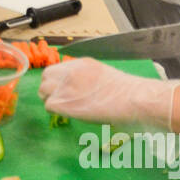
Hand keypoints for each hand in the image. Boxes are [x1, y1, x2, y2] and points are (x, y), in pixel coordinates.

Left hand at [39, 58, 179, 129]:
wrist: (136, 100)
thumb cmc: (131, 94)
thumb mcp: (107, 78)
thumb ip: (91, 81)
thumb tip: (88, 92)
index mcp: (83, 64)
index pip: (57, 69)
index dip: (58, 81)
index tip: (65, 91)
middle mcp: (71, 71)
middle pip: (45, 77)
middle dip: (50, 89)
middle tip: (60, 101)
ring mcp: (66, 85)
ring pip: (44, 91)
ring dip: (51, 100)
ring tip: (65, 109)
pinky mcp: (64, 101)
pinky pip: (48, 106)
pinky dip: (55, 112)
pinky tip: (68, 115)